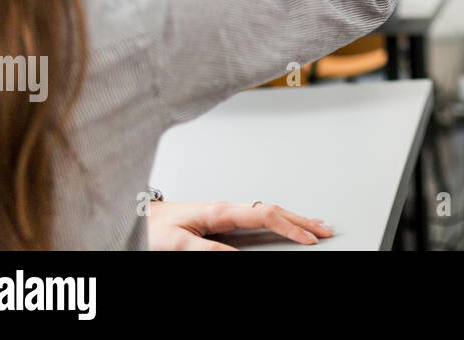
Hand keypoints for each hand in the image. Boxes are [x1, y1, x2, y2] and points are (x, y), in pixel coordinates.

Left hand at [146, 200, 333, 250]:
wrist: (136, 216)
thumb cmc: (152, 228)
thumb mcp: (176, 243)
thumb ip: (207, 249)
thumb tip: (239, 256)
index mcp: (220, 211)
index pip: (266, 215)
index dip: (290, 227)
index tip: (309, 238)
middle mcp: (227, 208)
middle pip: (275, 210)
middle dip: (302, 220)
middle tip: (327, 229)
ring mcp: (227, 211)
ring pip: (270, 210)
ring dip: (295, 217)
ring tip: (316, 224)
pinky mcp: (223, 217)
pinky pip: (260, 215)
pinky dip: (281, 218)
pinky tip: (287, 221)